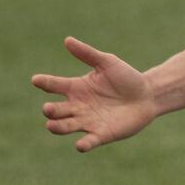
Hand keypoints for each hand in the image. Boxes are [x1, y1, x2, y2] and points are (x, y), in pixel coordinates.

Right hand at [33, 37, 156, 151]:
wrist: (148, 95)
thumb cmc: (126, 77)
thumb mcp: (107, 63)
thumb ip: (88, 54)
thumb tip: (67, 40)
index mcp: (75, 88)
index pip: (54, 85)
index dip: (44, 82)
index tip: (37, 80)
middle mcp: (77, 106)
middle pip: (56, 111)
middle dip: (50, 111)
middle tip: (48, 109)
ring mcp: (88, 121)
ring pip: (66, 127)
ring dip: (58, 127)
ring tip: (52, 125)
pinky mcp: (102, 134)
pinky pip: (89, 141)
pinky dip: (83, 144)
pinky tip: (80, 145)